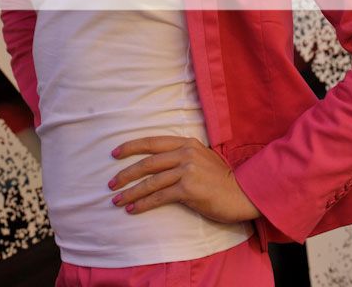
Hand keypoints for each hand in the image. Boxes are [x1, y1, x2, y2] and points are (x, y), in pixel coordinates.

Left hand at [108, 135, 261, 222]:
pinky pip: (160, 196)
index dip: (131, 147)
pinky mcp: (189, 189)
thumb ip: (181, 155)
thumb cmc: (220, 178)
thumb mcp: (201, 157)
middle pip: (148, 162)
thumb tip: (158, 162)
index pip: (152, 142)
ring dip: (131, 192)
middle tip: (110, 183)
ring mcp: (187, 170)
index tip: (115, 153)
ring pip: (151, 181)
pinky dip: (144, 204)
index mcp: (186, 143)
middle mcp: (185, 153)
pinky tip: (133, 209)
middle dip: (126, 173)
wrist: (241, 193)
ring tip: (117, 200)